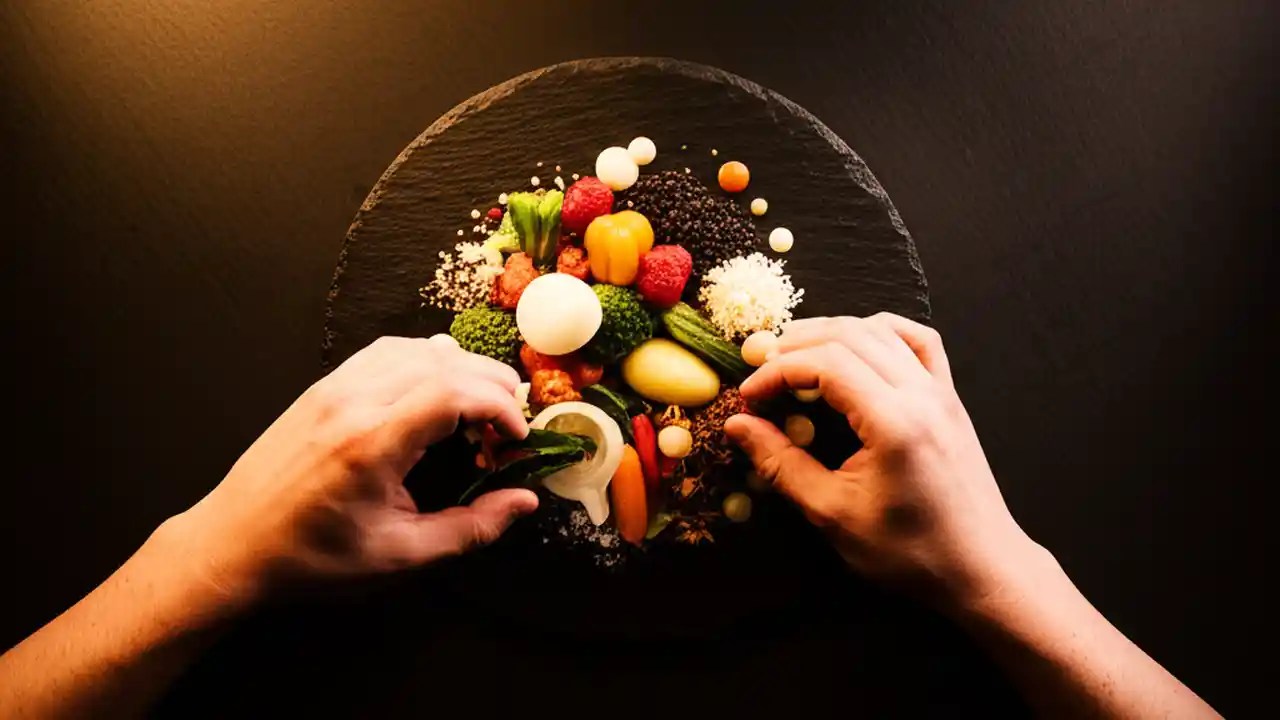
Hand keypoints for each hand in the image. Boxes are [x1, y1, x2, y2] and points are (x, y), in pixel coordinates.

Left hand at [167, 335, 536, 607]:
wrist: (233, 545)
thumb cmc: (313, 558)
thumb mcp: (401, 556)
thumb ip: (471, 528)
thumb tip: (524, 502)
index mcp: (372, 443)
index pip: (454, 391)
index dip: (499, 407)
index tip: (517, 439)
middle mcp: (353, 401)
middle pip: (444, 361)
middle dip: (491, 385)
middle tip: (508, 426)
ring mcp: (334, 387)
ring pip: (416, 348)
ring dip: (460, 369)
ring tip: (481, 407)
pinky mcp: (322, 386)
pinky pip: (385, 352)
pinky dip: (425, 361)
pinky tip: (438, 390)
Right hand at [726, 313, 1036, 609]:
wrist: (982, 568)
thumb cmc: (910, 553)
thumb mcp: (832, 514)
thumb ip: (781, 465)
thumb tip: (737, 425)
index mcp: (894, 422)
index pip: (825, 363)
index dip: (777, 371)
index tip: (749, 396)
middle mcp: (921, 394)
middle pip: (849, 335)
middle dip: (795, 344)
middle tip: (759, 368)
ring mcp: (941, 392)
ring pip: (881, 330)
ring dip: (831, 333)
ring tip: (795, 356)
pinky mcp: (949, 398)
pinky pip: (918, 341)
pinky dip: (881, 331)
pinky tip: (856, 345)